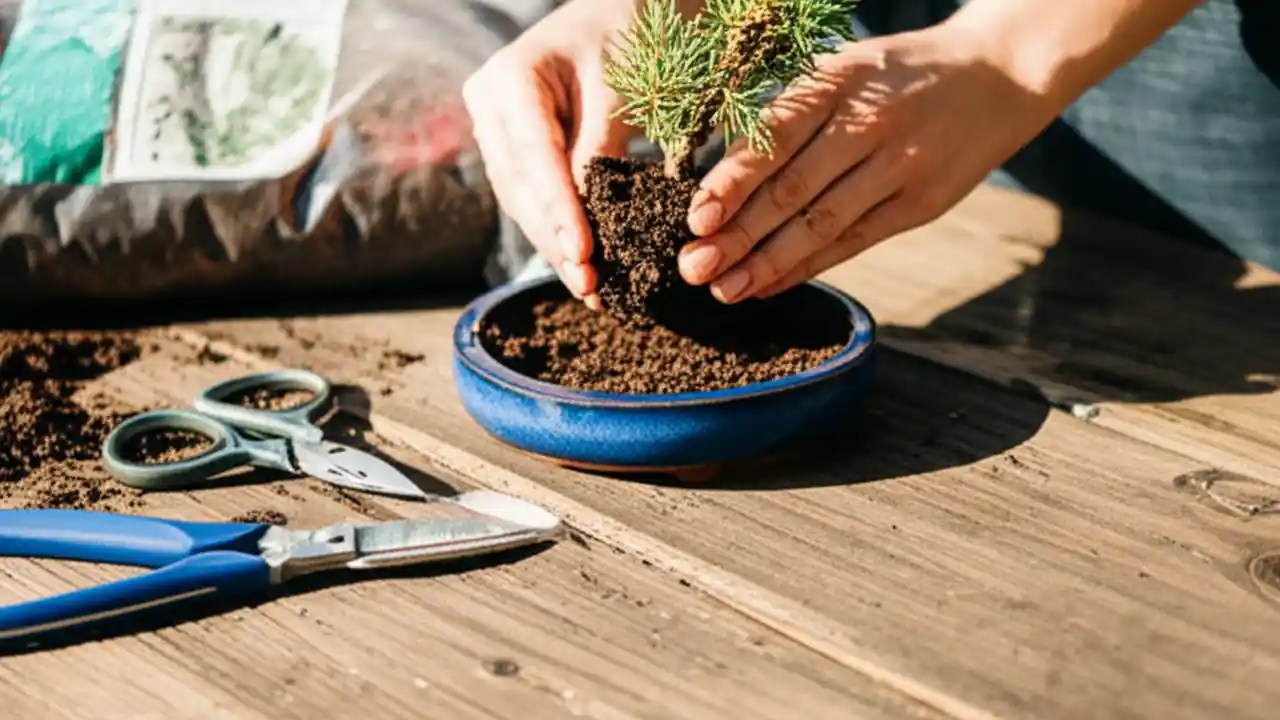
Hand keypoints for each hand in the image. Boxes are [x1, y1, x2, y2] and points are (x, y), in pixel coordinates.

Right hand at [463, 0, 642, 307]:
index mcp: (509, 80)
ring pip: (521, 200)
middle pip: (520, 188)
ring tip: (589, 288)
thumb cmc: (624, 35)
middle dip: (556, 240)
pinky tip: (580, 263)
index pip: (534, 160)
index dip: (558, 212)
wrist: (617, 9)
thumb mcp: (619, 88)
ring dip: (554, 245)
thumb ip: (600, 149)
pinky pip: (531, 194)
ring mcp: (495, 128)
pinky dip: (556, 227)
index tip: (583, 255)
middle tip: (590, 287)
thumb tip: (593, 217)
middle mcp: (489, 106)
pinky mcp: (512, 147)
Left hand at [678, 24, 1058, 302]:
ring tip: (724, 290)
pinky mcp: (922, 204)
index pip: (775, 138)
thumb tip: (722, 172)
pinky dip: (809, 266)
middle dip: (737, 235)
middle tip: (693, 267)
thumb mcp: (846, 70)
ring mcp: (900, 168)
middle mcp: (870, 125)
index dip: (732, 182)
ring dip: (767, 263)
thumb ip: (792, 114)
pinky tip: (771, 284)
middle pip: (792, 190)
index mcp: (841, 83)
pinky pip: (855, 242)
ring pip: (822, 225)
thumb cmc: (900, 74)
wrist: (1001, 74)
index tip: (695, 218)